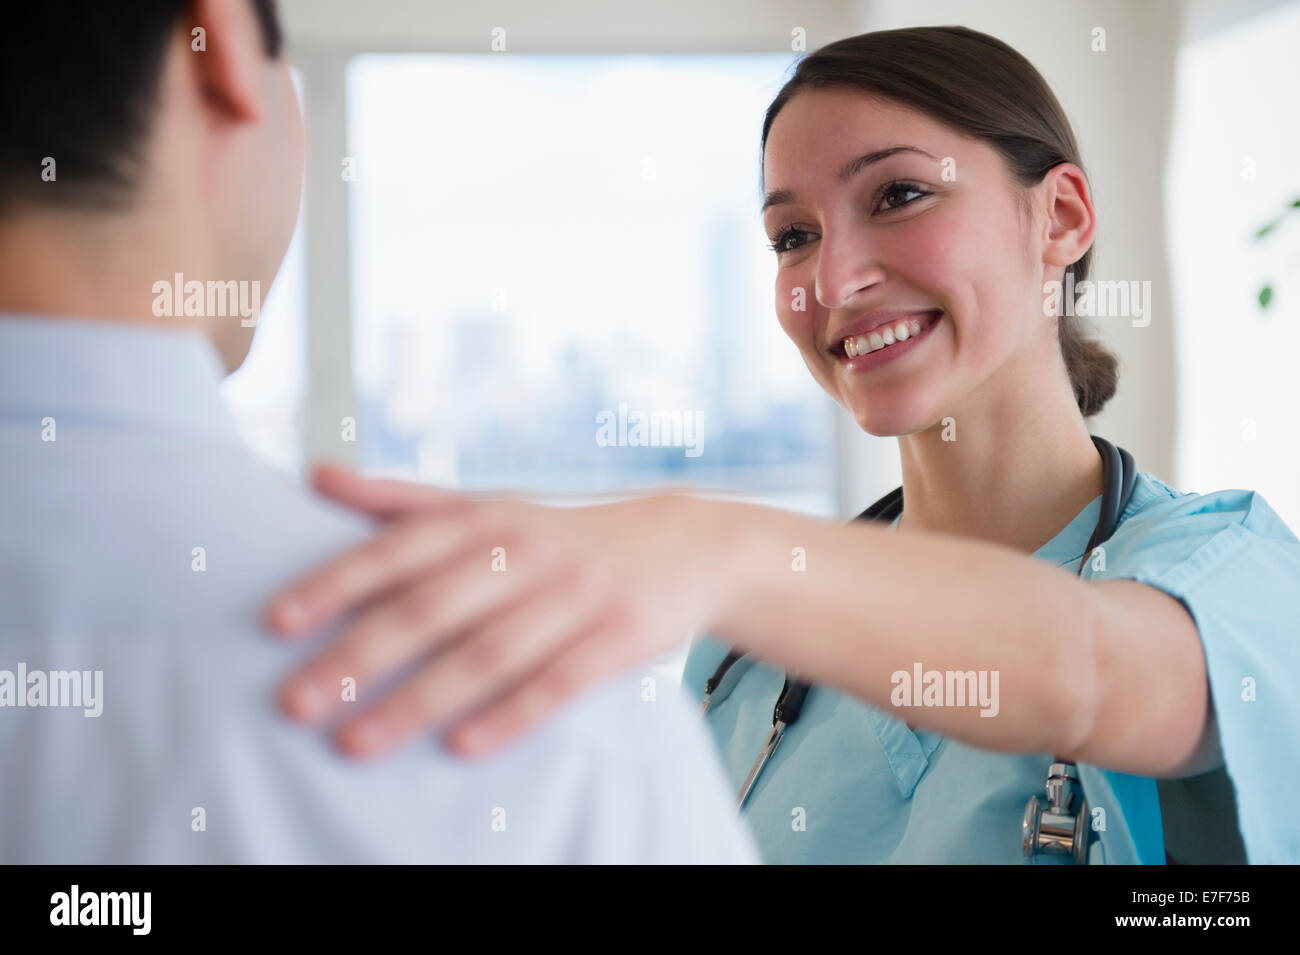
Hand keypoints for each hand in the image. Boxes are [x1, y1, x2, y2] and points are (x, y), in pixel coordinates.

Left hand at [265, 463, 746, 758]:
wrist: (683, 542)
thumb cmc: (561, 533)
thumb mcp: (488, 506)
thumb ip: (402, 501)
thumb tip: (315, 474)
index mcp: (485, 519)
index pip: (398, 550)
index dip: (336, 584)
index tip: (276, 622)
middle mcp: (525, 554)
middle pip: (432, 608)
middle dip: (360, 656)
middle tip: (295, 702)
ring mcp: (574, 597)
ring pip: (487, 653)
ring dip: (418, 701)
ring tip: (354, 745)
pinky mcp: (618, 640)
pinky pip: (558, 684)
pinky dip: (510, 716)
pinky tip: (460, 749)